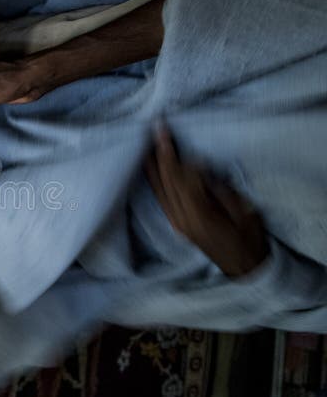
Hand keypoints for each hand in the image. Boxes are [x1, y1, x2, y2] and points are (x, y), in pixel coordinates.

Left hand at [144, 127, 268, 277]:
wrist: (244, 268)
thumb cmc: (250, 239)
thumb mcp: (244, 213)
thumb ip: (221, 191)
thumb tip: (201, 169)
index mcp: (200, 218)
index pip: (183, 181)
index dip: (178, 158)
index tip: (174, 136)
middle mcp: (182, 221)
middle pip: (168, 182)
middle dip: (162, 154)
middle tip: (157, 128)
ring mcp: (177, 223)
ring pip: (160, 190)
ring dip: (154, 165)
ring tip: (148, 142)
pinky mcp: (176, 224)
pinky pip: (161, 198)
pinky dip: (155, 180)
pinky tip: (150, 167)